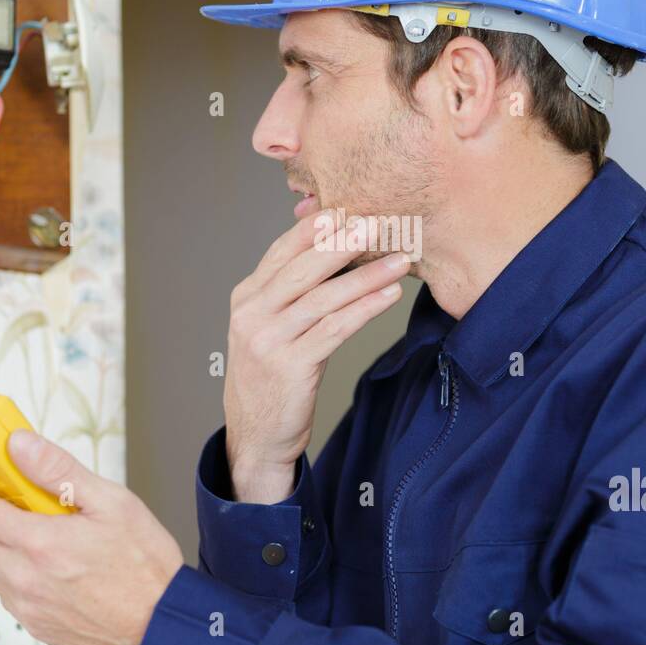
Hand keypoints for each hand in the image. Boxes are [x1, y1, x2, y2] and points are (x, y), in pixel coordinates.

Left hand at [0, 429, 184, 644]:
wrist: (161, 623)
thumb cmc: (144, 566)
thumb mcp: (111, 502)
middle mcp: (25, 577)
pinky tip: (38, 560)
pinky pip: (5, 592)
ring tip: (21, 527)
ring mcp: (27, 605)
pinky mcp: (36, 624)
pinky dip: (9, 570)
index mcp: (40, 543)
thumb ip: (59, 471)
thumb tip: (22, 445)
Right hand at [223, 210, 409, 502]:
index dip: (313, 229)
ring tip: (399, 259)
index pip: (281, 252)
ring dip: (365, 275)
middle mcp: (253, 315)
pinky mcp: (290, 367)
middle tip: (378, 222)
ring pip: (323, 298)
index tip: (345, 208)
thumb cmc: (270, 377)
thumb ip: (290, 292)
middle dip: (342, 243)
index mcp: (246, 298)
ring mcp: (269, 341)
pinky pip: (334, 329)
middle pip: (302, 269)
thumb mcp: (269, 328)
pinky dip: (364, 308)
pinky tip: (388, 294)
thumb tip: (332, 249)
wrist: (255, 436)